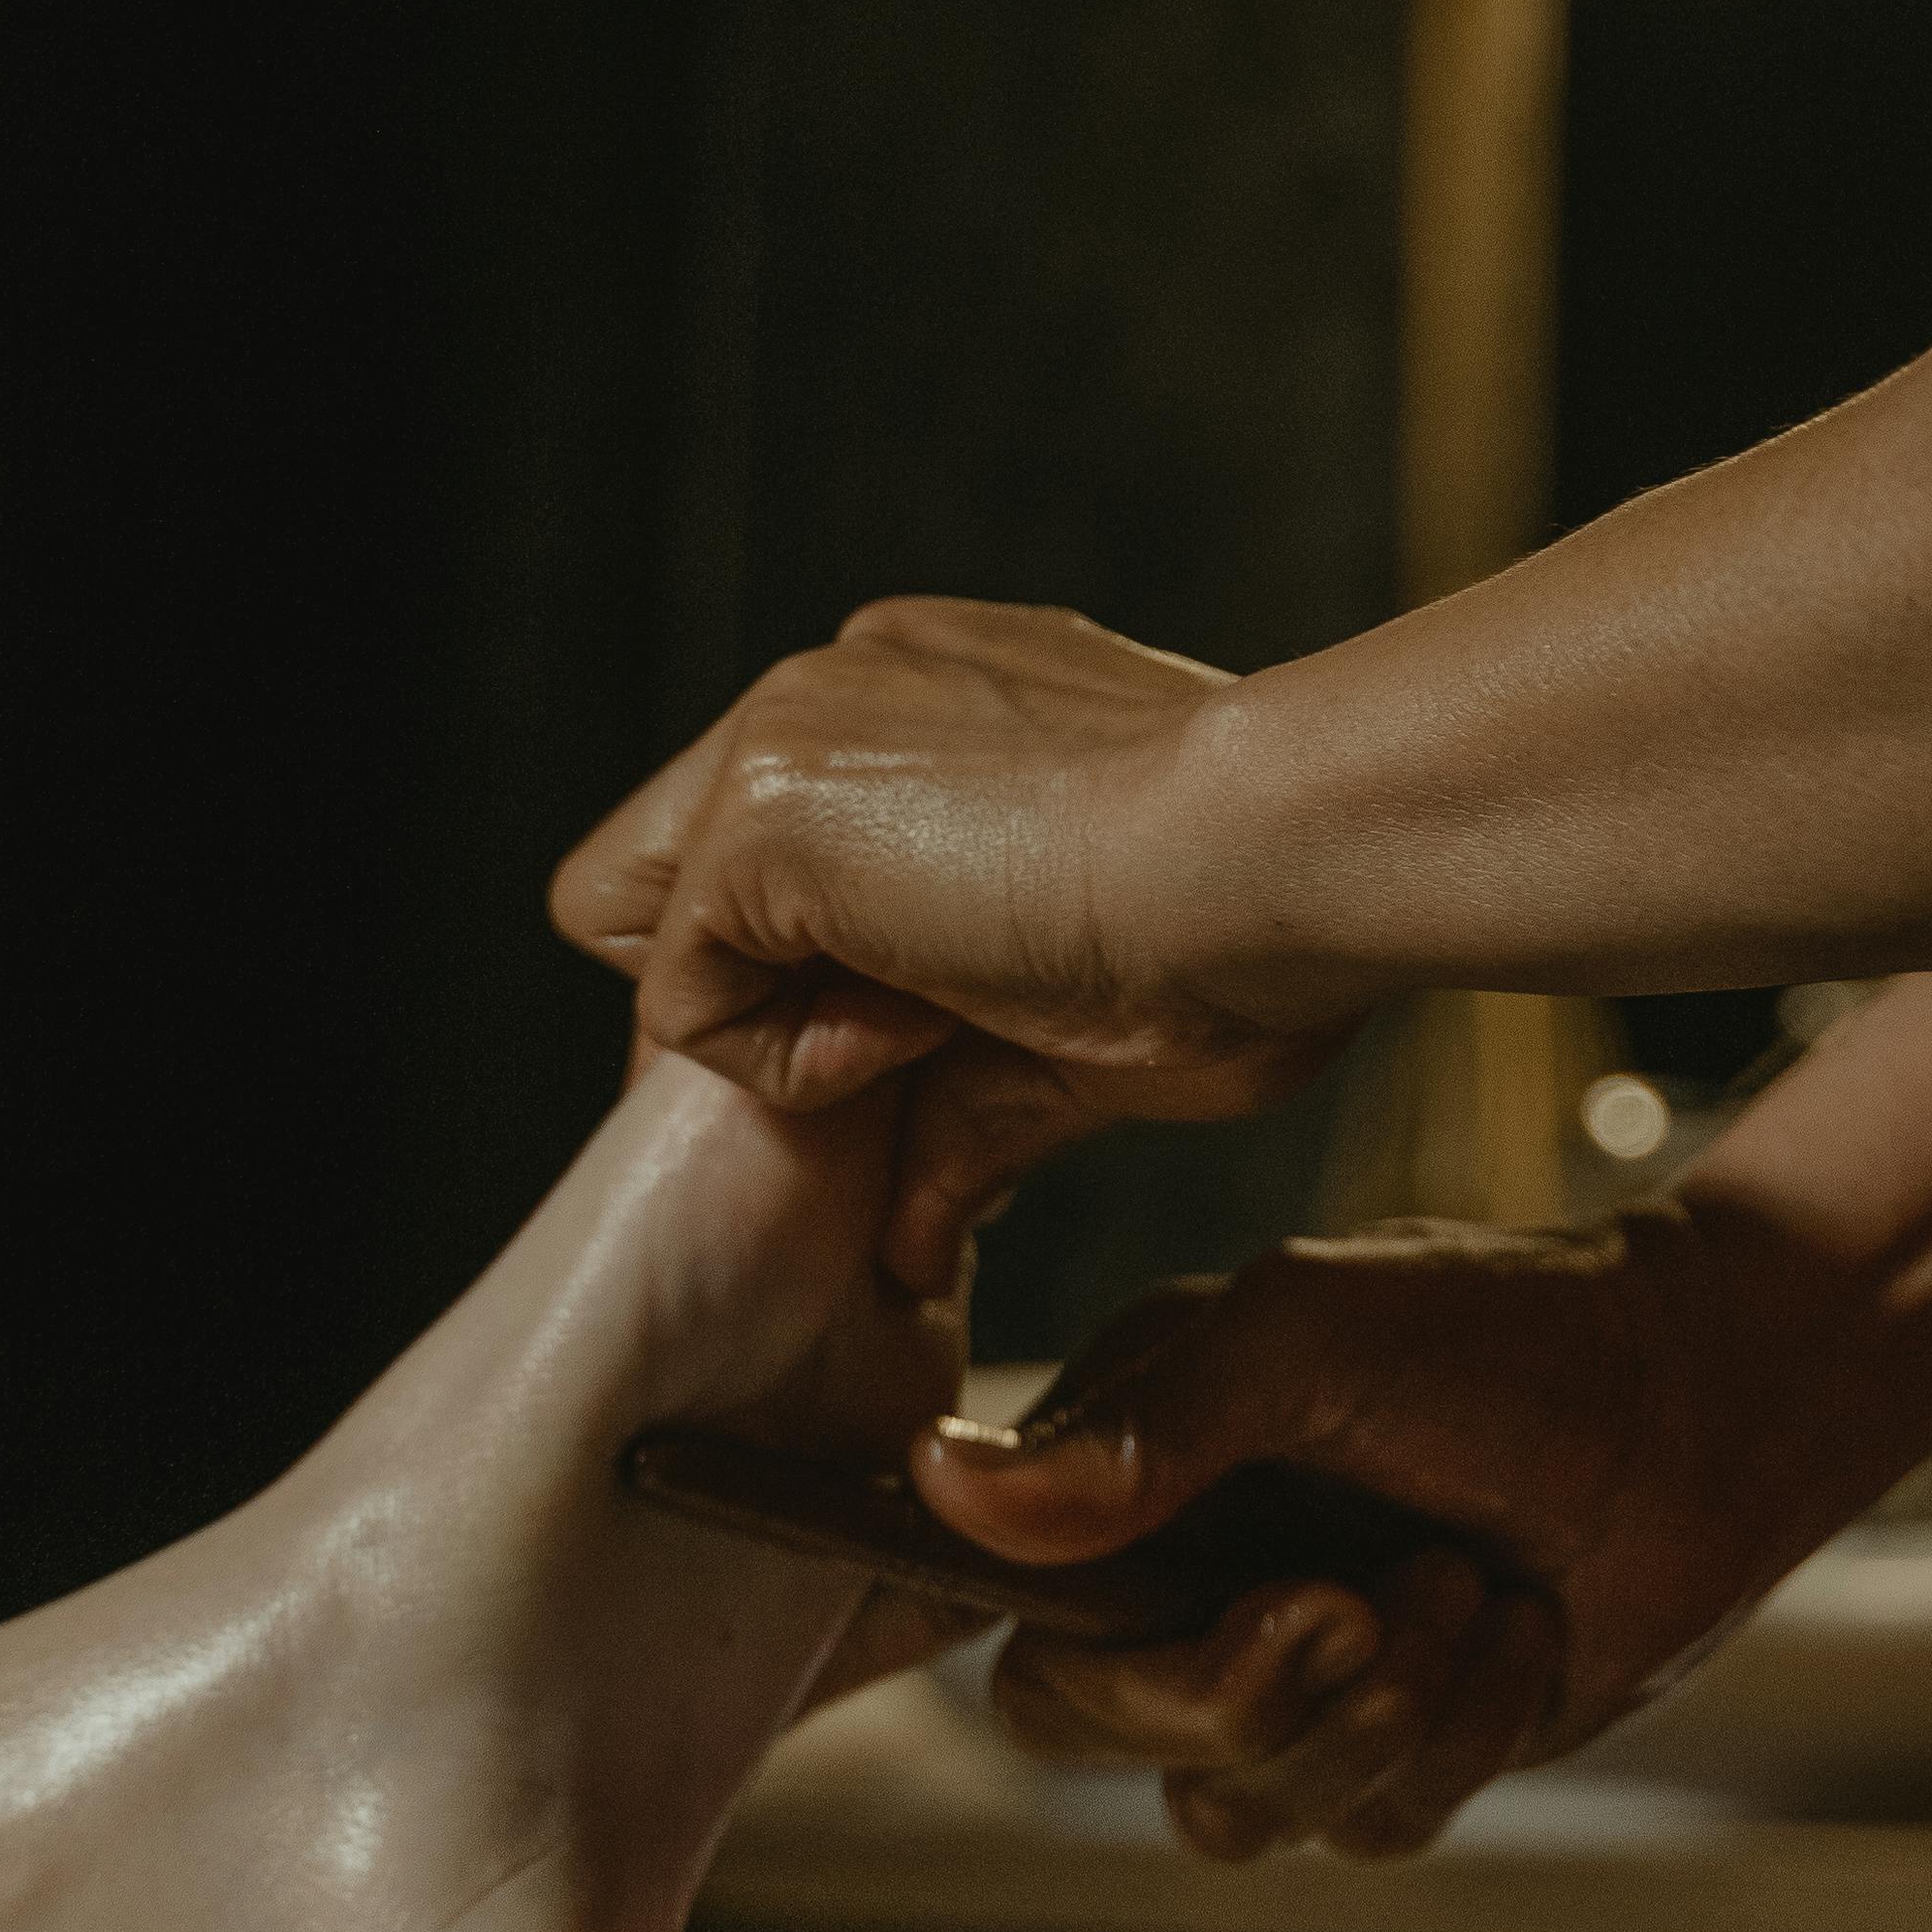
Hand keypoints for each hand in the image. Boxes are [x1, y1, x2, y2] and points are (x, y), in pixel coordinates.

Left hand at [551, 600, 1354, 1256]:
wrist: (1284, 853)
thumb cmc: (1252, 929)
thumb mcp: (1080, 1009)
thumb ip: (965, 1096)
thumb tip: (916, 1247)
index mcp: (935, 696)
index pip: (770, 839)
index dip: (807, 961)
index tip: (938, 1023)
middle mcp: (845, 684)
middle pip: (674, 865)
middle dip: (757, 986)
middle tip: (906, 1050)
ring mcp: (791, 730)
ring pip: (646, 918)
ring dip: (774, 1012)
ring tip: (939, 1022)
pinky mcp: (761, 811)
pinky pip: (679, 986)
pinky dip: (780, 1051)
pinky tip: (926, 1022)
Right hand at [907, 1204, 1808, 1861]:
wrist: (1703, 1404)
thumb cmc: (1504, 1334)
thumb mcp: (1311, 1337)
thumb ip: (1142, 1425)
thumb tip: (944, 1480)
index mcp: (1132, 1462)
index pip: (1009, 1616)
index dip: (1079, 1654)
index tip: (1244, 1597)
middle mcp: (1183, 1576)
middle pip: (1095, 1735)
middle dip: (1233, 1694)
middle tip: (1353, 1603)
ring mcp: (1285, 1672)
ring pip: (1232, 1809)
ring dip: (1371, 1713)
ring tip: (1465, 1587)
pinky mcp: (1390, 1749)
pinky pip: (1365, 1827)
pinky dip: (1458, 1734)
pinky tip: (1518, 1633)